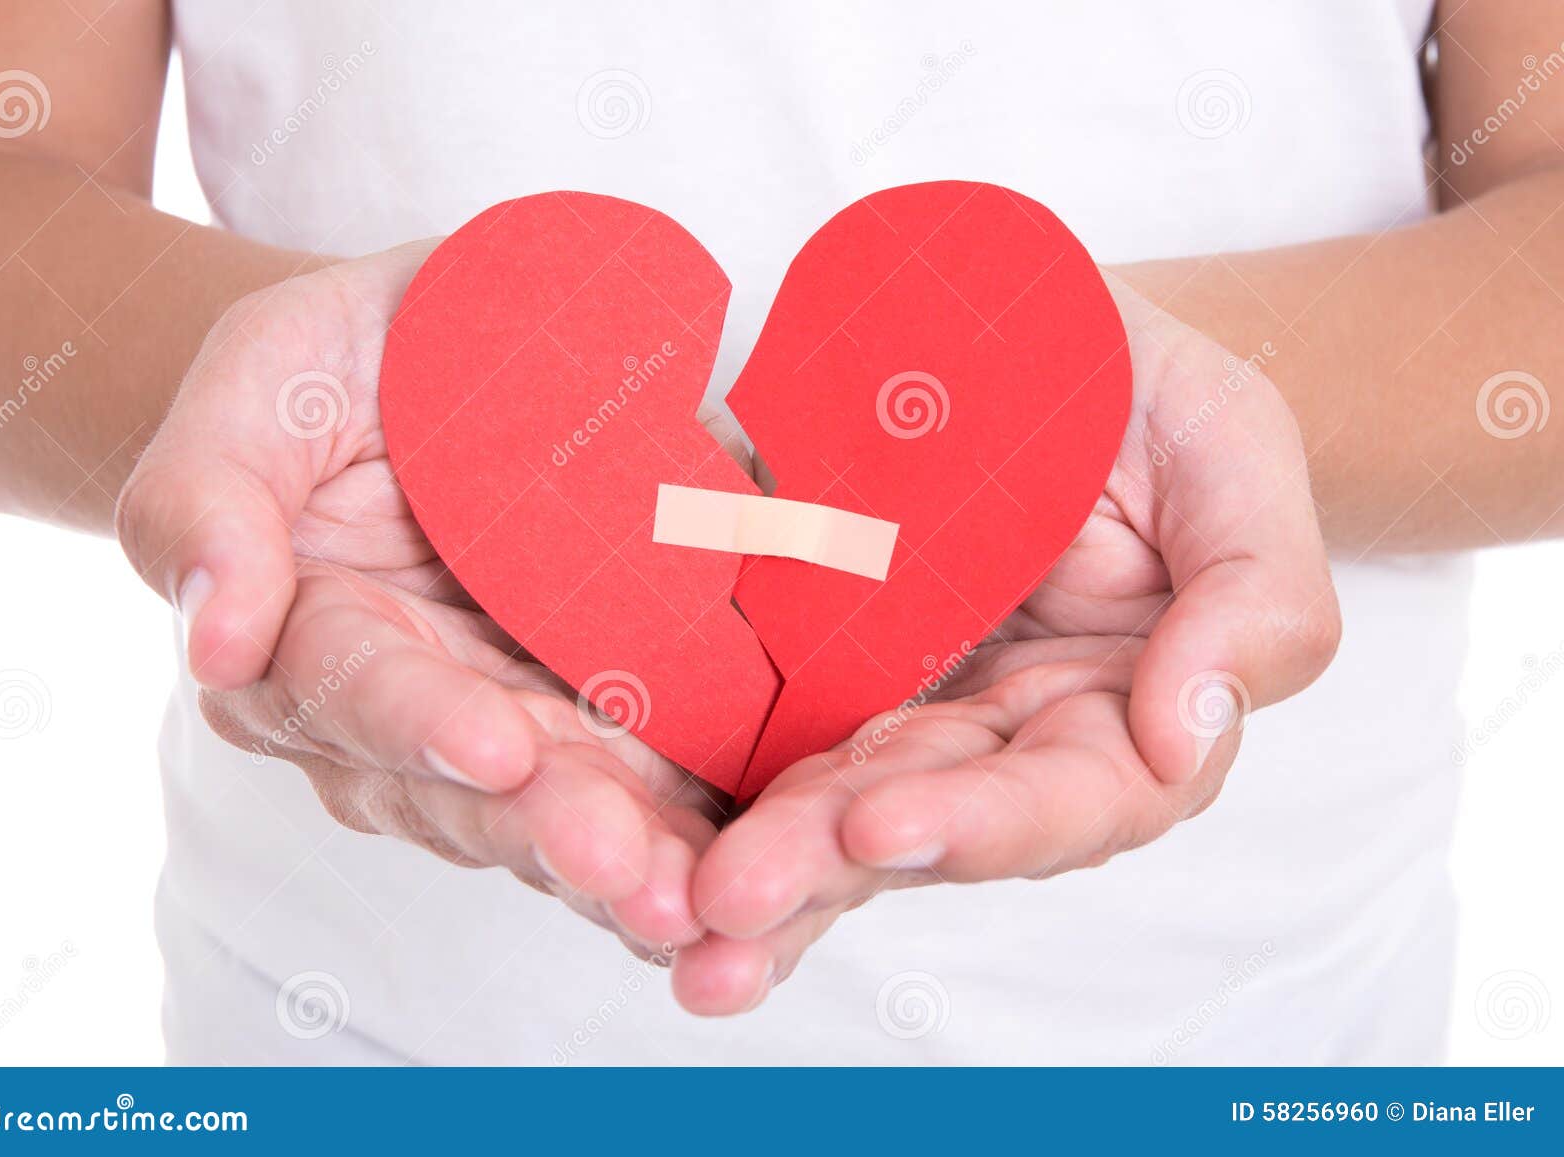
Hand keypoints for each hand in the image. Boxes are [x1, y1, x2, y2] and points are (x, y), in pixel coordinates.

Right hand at [116, 244, 721, 952]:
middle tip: (627, 871)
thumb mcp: (262, 381)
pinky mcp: (602, 721)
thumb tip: (215, 640)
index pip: (356, 691)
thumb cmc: (337, 365)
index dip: (421, 723)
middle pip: (474, 789)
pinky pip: (646, 786)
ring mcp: (512, 726)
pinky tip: (748, 861)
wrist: (442, 358)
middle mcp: (408, 713)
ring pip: (565, 811)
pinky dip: (693, 827)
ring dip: (631, 860)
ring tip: (695, 899)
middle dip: (552, 831)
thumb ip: (207, 497)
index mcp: (309, 641)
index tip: (495, 747)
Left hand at [669, 276, 1341, 1013]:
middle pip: (924, 826)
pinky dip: (704, 792)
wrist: (1033, 330)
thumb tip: (1188, 732)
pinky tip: (641, 840)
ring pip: (828, 808)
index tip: (885, 820)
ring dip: (762, 861)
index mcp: (1116, 710)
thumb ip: (1256, 598)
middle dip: (831, 862)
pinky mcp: (812, 673)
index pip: (1069, 800)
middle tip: (736, 894)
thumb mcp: (1232, 454)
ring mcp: (898, 711)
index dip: (984, 821)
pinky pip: (756, 738)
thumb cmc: (1148, 392)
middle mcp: (999, 737)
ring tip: (686, 903)